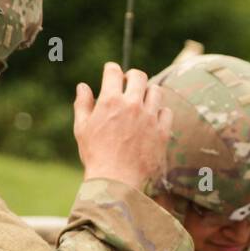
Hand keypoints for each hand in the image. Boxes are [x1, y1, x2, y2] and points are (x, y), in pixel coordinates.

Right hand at [73, 62, 171, 191]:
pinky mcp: (162, 132)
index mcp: (110, 101)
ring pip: (156, 91)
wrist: (117, 181)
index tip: (111, 74)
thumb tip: (83, 86)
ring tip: (142, 101)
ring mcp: (150, 118)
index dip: (111, 69)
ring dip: (148, 92)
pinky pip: (167, 112)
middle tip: (128, 84)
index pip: (113, 70)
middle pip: (138, 75)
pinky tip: (153, 119)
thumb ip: (83, 104)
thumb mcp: (82, 128)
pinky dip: (160, 112)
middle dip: (132, 76)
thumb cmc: (96, 156)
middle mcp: (132, 105)